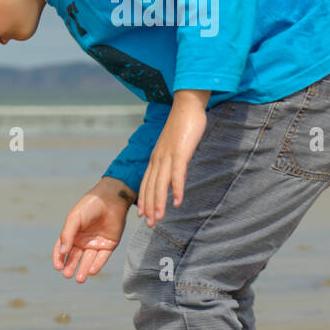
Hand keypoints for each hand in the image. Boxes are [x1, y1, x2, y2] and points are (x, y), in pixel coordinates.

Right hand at [53, 177, 133, 282]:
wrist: (111, 199)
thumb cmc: (89, 207)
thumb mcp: (74, 219)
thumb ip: (67, 234)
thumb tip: (62, 252)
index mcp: (72, 233)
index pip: (63, 249)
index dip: (59, 258)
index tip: (58, 267)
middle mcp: (83, 240)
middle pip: (75, 257)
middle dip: (71, 267)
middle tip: (67, 275)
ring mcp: (96, 243)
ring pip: (88, 260)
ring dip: (83, 269)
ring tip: (79, 279)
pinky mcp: (109, 244)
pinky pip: (102, 257)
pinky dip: (97, 265)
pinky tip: (92, 271)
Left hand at [139, 91, 208, 227]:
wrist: (187, 104)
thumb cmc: (183, 125)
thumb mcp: (175, 146)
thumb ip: (173, 160)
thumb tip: (175, 174)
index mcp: (156, 158)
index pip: (146, 183)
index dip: (144, 200)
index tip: (142, 215)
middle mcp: (158, 158)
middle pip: (150, 187)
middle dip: (148, 207)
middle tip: (149, 224)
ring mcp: (168, 156)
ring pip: (160, 184)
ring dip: (159, 203)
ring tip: (158, 219)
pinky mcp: (180, 152)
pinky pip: (177, 174)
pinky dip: (176, 189)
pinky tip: (177, 202)